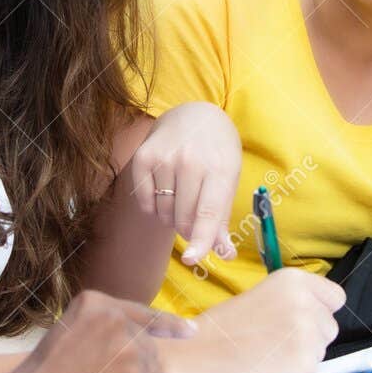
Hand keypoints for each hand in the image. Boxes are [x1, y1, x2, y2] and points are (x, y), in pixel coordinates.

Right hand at [1, 289, 193, 372]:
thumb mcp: (66, 334)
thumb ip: (100, 331)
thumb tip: (141, 344)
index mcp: (96, 302)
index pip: (142, 313)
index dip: (168, 325)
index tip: (188, 331)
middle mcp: (117, 319)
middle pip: (148, 348)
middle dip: (135, 372)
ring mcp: (130, 349)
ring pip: (155, 372)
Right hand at [126, 101, 241, 266]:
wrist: (194, 114)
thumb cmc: (217, 153)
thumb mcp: (228, 180)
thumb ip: (223, 219)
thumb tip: (225, 254)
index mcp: (220, 168)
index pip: (209, 211)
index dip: (202, 238)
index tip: (193, 258)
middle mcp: (191, 161)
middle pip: (184, 218)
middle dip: (189, 229)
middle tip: (195, 219)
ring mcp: (164, 157)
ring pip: (164, 212)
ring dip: (171, 218)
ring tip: (181, 199)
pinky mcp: (143, 157)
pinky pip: (145, 202)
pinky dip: (154, 208)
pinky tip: (165, 192)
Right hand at [159, 268, 344, 372]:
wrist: (197, 356)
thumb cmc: (221, 327)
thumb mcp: (260, 296)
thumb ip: (290, 300)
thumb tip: (314, 312)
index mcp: (293, 279)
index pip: (335, 296)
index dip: (319, 308)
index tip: (303, 318)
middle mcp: (306, 301)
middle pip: (330, 323)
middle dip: (312, 333)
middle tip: (278, 339)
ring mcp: (308, 332)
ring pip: (323, 346)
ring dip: (304, 351)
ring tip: (270, 352)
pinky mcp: (306, 361)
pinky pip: (313, 366)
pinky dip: (295, 369)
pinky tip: (270, 365)